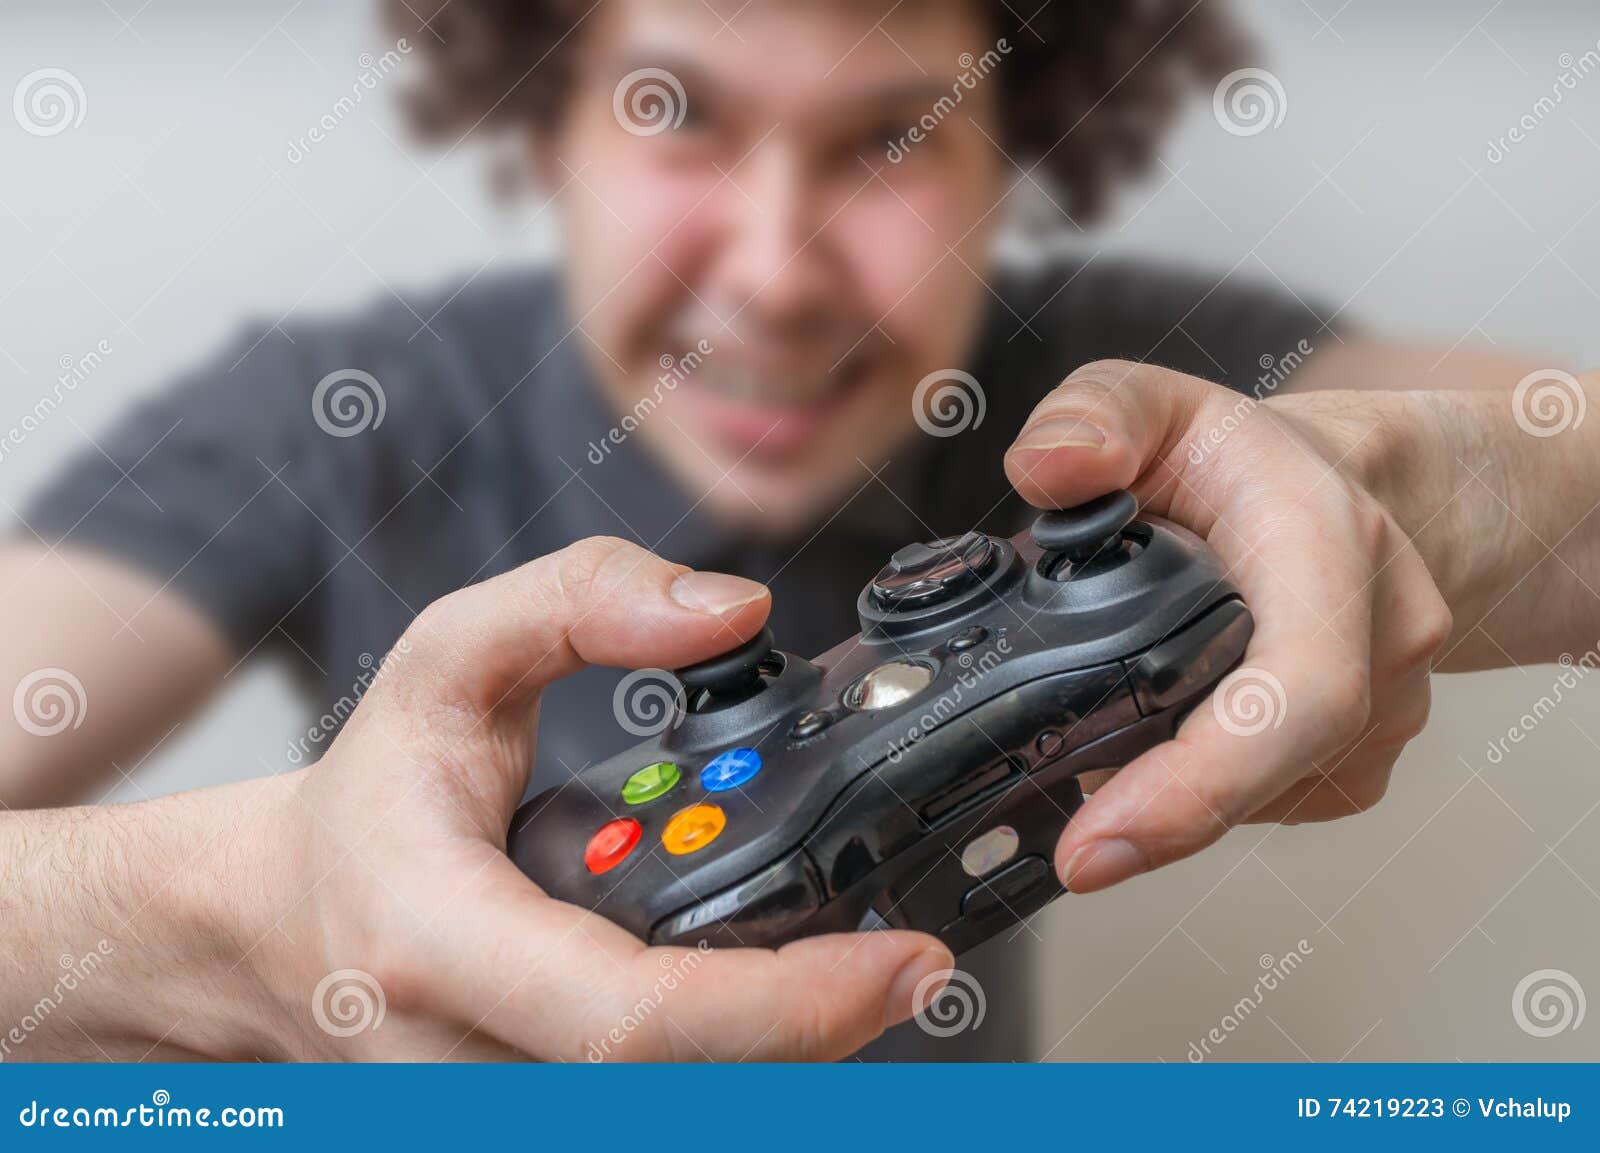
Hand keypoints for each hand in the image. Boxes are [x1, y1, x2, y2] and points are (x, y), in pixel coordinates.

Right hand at [235, 536, 951, 1059]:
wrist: (277, 926)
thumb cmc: (366, 802)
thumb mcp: (447, 658)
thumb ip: (581, 603)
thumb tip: (730, 611)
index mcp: (443, 945)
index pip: (638, 1021)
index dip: (790, 1005)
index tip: (906, 959)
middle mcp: (470, 1065)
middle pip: (692, 1090)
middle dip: (826, 1032)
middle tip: (914, 960)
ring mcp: (497, 1109)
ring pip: (689, 1110)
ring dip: (793, 1052)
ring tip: (861, 973)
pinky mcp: (529, 1119)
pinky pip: (666, 1108)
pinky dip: (740, 1061)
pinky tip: (781, 1003)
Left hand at [1003, 362, 1455, 892]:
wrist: (1349, 490)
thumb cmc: (1242, 458)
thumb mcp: (1153, 403)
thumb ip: (1092, 415)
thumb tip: (1048, 471)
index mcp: (1328, 543)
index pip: (1298, 687)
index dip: (1204, 782)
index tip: (1100, 841)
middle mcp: (1383, 633)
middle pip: (1277, 768)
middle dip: (1163, 819)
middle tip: (1069, 849)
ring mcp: (1388, 707)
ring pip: (1269, 796)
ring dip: (1176, 800)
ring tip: (1099, 756)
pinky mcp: (1362, 758)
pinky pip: (1273, 804)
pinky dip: (1201, 794)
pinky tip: (1155, 753)